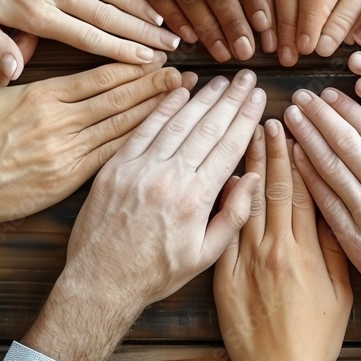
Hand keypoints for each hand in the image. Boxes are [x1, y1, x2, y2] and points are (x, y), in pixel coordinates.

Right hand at [0, 34, 190, 227]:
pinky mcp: (69, 178)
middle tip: (185, 73)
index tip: (159, 55)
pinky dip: (138, 144)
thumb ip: (9, 59)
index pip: (99, 77)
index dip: (133, 66)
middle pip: (119, 99)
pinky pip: (112, 156)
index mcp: (42, 96)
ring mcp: (67, 151)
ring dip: (155, 112)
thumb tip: (29, 32)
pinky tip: (162, 136)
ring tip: (184, 99)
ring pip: (121, 126)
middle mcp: (61, 122)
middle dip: (155, 84)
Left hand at [24, 70, 266, 360]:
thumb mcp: (205, 256)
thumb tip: (250, 178)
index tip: (260, 98)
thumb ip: (233, 216)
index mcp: (196, 199)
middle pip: (208, 128)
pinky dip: (164, 108)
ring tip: (221, 81)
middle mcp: (169, 178)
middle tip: (247, 77)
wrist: (101, 282)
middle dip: (231, 99)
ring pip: (178, 123)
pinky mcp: (115, 167)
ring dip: (202, 97)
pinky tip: (180, 91)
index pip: (229, 147)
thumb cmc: (155, 274)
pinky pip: (144, 129)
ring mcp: (140, 169)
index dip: (246, 118)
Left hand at [214, 120, 351, 360]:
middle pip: (268, 187)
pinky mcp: (222, 273)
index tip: (292, 129)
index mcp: (303, 251)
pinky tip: (223, 176)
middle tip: (267, 117)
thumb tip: (335, 211)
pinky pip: (222, 229)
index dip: (295, 157)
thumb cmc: (316, 340)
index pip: (297, 191)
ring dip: (245, 163)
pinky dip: (223, 200)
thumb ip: (336, 250)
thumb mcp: (341, 295)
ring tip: (244, 132)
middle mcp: (272, 248)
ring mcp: (243, 259)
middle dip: (269, 148)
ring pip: (243, 200)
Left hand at [284, 86, 360, 329]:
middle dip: (319, 116)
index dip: (346, 109)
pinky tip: (294, 157)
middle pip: (346, 143)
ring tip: (291, 117)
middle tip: (299, 96)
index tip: (328, 93)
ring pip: (331, 167)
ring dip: (307, 138)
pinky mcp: (355, 241)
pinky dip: (308, 177)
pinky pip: (325, 202)